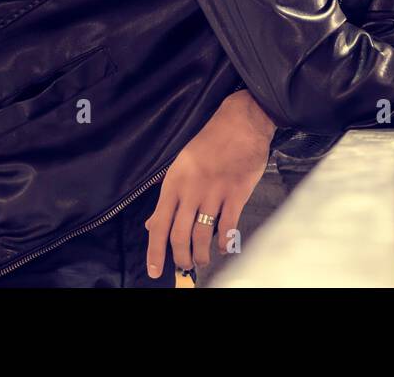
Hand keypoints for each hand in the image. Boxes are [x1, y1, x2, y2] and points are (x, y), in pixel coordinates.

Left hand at [144, 87, 275, 276]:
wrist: (241, 123)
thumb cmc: (210, 142)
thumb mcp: (181, 164)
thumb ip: (168, 196)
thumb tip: (152, 223)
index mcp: (175, 183)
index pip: (159, 224)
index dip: (155, 251)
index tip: (154, 271)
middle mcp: (192, 190)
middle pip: (180, 235)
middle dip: (180, 257)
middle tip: (183, 266)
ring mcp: (215, 192)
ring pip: (202, 235)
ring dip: (201, 254)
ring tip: (201, 260)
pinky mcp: (237, 194)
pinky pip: (228, 226)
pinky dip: (224, 242)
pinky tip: (223, 246)